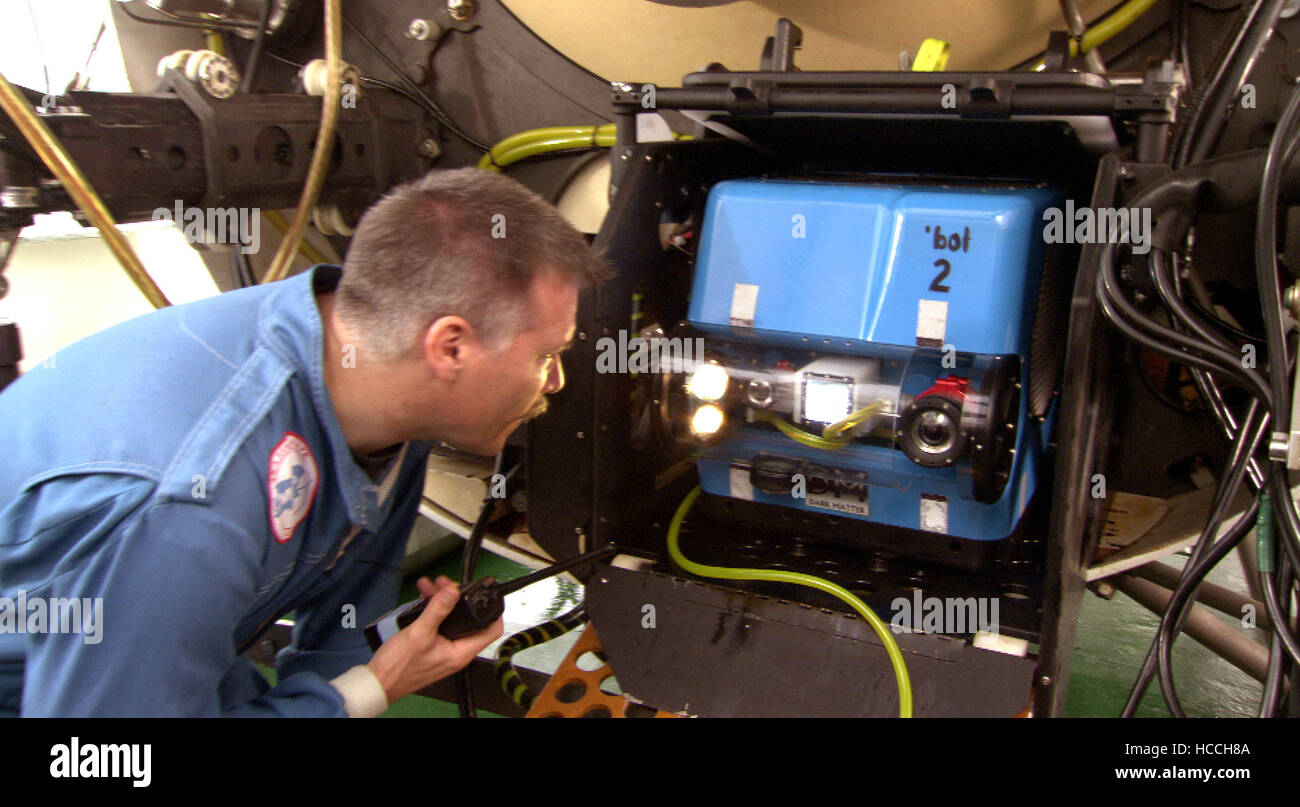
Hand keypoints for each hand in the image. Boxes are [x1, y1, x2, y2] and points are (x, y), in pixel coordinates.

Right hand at [366, 575, 503, 703]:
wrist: (378, 683)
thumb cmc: (398, 666)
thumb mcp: (419, 634)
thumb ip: (438, 610)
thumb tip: (453, 591)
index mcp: (461, 652)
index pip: (491, 631)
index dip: (492, 610)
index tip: (483, 593)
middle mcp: (457, 652)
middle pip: (470, 620)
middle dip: (459, 599)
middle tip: (446, 584)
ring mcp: (445, 650)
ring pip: (453, 620)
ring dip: (444, 602)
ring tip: (432, 585)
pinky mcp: (433, 647)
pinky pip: (440, 625)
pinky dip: (434, 610)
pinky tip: (424, 597)